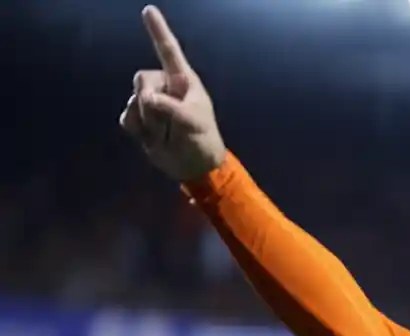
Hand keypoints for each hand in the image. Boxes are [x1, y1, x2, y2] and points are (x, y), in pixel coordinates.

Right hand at [119, 5, 225, 182]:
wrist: (194, 167)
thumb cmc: (202, 140)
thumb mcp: (193, 122)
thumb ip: (171, 107)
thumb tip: (147, 99)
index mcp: (184, 82)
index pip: (169, 51)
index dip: (158, 31)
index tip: (148, 10)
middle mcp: (165, 88)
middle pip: (142, 78)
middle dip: (150, 101)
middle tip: (167, 121)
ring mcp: (151, 104)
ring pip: (134, 101)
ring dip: (148, 122)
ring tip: (166, 134)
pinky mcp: (140, 120)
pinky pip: (127, 117)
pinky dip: (137, 129)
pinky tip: (151, 139)